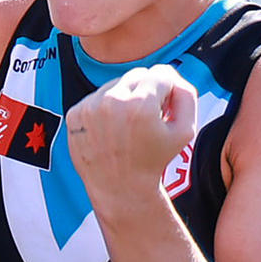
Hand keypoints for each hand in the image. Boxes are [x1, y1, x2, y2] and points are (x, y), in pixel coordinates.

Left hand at [60, 65, 201, 212]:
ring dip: (125, 98)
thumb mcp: (186, 131)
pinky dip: (104, 108)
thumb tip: (171, 75)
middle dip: (146, 91)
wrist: (119, 187)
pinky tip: (110, 129)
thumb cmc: (153, 159)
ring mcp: (89, 108)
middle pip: (137, 74)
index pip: (161, 74)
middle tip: (147, 118)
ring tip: (128, 126)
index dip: (167, 91)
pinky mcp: (74, 114)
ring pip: (116, 84)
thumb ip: (186, 94)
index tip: (165, 109)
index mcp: (141, 105)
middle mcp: (112, 102)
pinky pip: (96, 96)